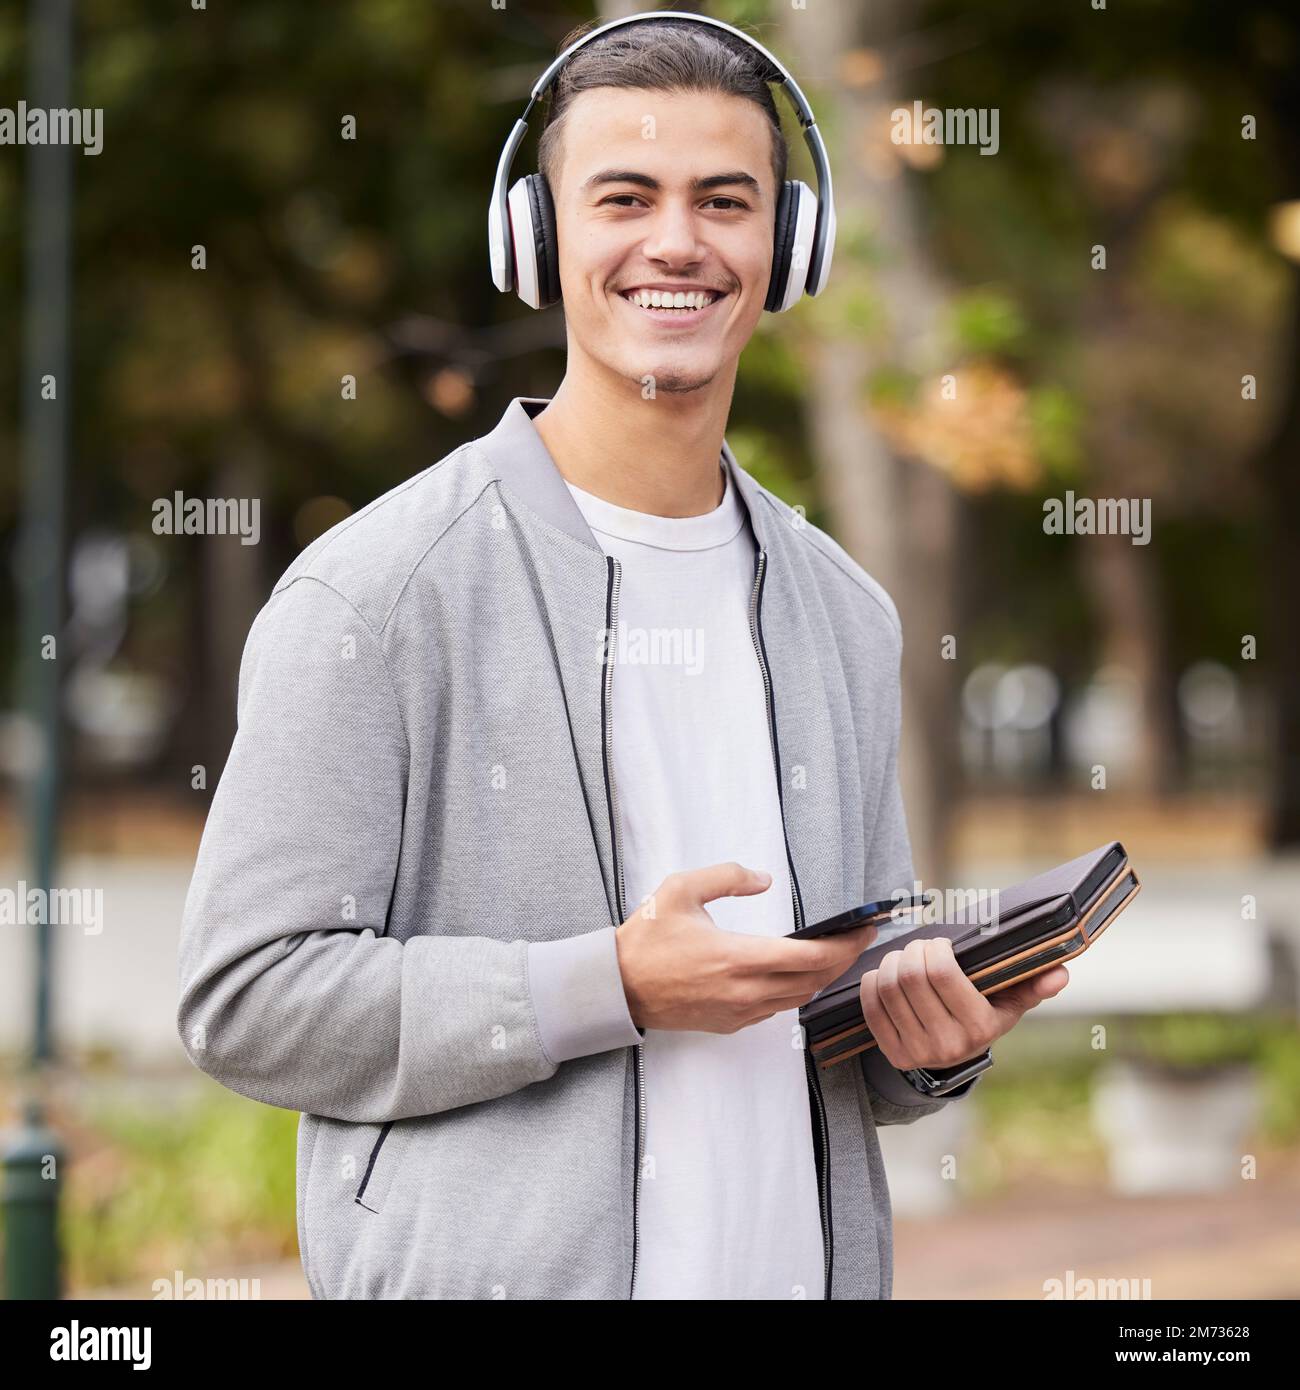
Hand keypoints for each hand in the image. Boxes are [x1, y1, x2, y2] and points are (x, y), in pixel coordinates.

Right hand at [615, 862, 880, 1033]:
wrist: (617, 988)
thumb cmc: (646, 938)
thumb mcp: (680, 889)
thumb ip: (726, 877)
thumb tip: (764, 878)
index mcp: (736, 957)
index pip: (809, 958)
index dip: (845, 944)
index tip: (865, 928)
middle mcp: (744, 991)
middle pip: (813, 981)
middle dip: (843, 959)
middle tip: (859, 937)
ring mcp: (738, 1012)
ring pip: (798, 998)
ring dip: (821, 976)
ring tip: (835, 952)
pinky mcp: (730, 1023)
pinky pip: (776, 1008)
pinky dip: (796, 990)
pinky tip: (797, 972)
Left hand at [860, 934, 1069, 1069]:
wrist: (956, 1059)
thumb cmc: (984, 1015)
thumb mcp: (1011, 1003)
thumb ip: (1034, 985)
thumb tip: (1060, 974)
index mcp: (980, 1027)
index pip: (941, 972)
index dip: (934, 947)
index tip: (939, 944)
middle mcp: (948, 1044)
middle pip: (911, 976)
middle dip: (911, 950)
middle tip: (919, 947)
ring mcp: (918, 1052)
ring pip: (889, 988)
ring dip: (890, 962)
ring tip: (903, 958)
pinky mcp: (894, 1054)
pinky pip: (872, 1007)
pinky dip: (873, 982)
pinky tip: (885, 974)